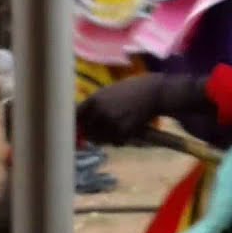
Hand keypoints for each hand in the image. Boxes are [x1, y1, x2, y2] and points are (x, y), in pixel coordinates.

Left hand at [76, 74, 206, 145]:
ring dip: (107, 137)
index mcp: (94, 100)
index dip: (76, 125)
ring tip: (119, 128)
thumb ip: (94, 105)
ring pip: (100, 139)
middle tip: (105, 129)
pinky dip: (120, 140)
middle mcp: (99, 112)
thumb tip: (79, 120)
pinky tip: (128, 130)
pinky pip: (116, 142)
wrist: (155, 92)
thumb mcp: (109, 92)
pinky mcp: (123, 132)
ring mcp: (111, 123)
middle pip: (87, 131)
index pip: (75, 117)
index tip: (79, 129)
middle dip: (93, 133)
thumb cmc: (133, 89)